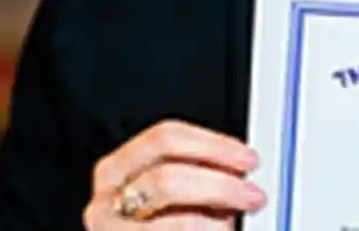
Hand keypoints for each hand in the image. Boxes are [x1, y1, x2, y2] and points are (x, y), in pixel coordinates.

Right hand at [83, 119, 266, 228]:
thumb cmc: (162, 225)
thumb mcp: (172, 195)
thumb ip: (195, 176)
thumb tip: (239, 168)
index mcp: (117, 169)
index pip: (165, 138)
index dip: (212, 145)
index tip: (246, 157)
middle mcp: (106, 201)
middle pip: (168, 178)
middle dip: (220, 185)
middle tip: (252, 195)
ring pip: (178, 222)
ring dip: (216, 223)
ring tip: (230, 225)